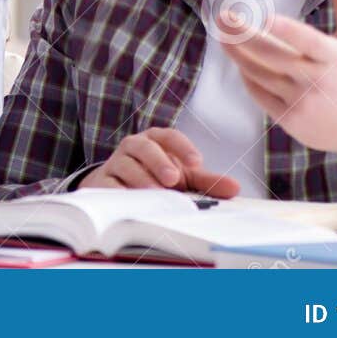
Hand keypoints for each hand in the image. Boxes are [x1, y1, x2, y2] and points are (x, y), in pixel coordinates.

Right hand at [79, 128, 239, 197]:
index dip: (182, 147)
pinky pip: (108, 184)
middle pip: (144, 147)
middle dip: (159, 162)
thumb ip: (207, 182)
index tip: (196, 163)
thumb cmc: (155, 177)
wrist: (116, 185)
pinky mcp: (101, 181)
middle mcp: (134, 146)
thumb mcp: (182, 177)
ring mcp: (116, 162)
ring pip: (125, 165)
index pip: (169, 136)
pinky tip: (131, 200)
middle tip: (173, 180)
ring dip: (141, 179)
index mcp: (155, 140)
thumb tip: (235, 188)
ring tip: (155, 193)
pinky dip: (119, 191)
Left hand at [217, 0, 336, 164]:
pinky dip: (247, 78)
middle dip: (243, 36)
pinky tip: (240, 63)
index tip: (263, 16)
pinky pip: (259, 94)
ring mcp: (301, 101)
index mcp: (335, 58)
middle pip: (272, 56)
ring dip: (237, 55)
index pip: (307, 40)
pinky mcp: (289, 118)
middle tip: (223, 18)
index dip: (285, 29)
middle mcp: (317, 80)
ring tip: (223, 37)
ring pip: (259, 74)